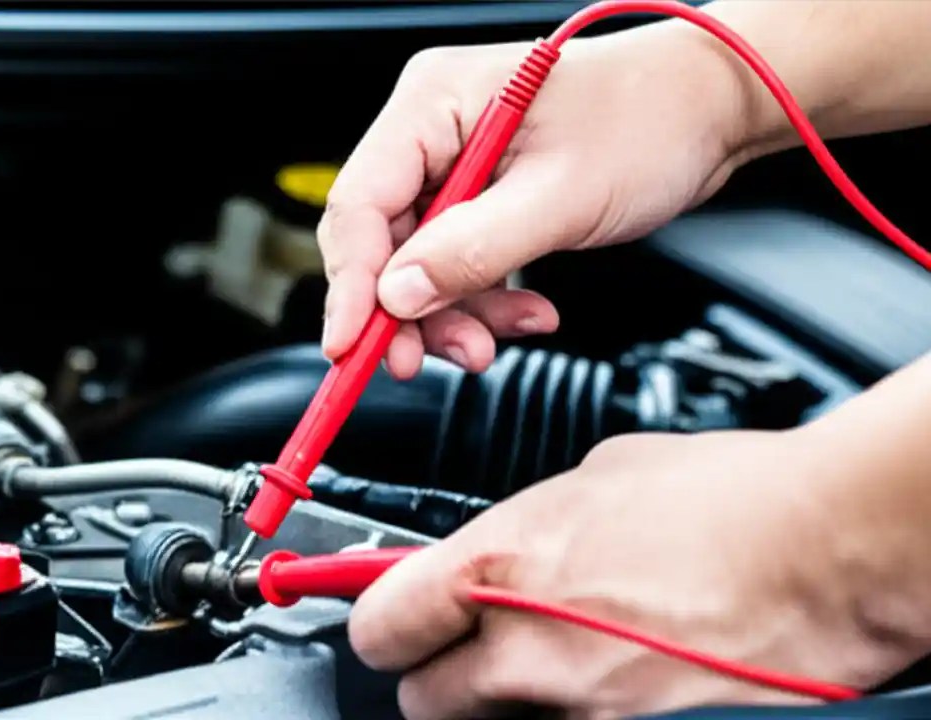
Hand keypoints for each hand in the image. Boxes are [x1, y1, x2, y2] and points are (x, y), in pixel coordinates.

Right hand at [319, 22, 755, 377]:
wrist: (710, 111)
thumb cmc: (651, 119)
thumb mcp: (559, 197)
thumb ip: (471, 251)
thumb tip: (398, 296)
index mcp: (434, 102)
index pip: (360, 203)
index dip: (351, 282)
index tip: (352, 344)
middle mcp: (434, 129)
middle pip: (382, 240)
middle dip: (408, 309)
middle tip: (423, 360)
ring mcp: (456, 163)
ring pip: (418, 262)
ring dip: (454, 313)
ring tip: (498, 338)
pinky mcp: (481, 194)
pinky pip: (457, 261)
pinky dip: (485, 298)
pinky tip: (525, 311)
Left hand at [348, 429, 921, 719]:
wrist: (832, 549)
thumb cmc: (730, 500)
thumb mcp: (591, 480)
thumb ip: (518, 528)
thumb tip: (485, 548)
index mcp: (498, 568)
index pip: (377, 625)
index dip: (378, 622)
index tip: (385, 618)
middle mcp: (526, 652)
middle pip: (421, 698)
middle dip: (439, 670)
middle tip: (475, 643)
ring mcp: (578, 710)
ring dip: (513, 694)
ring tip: (575, 650)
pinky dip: (578, 707)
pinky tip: (624, 670)